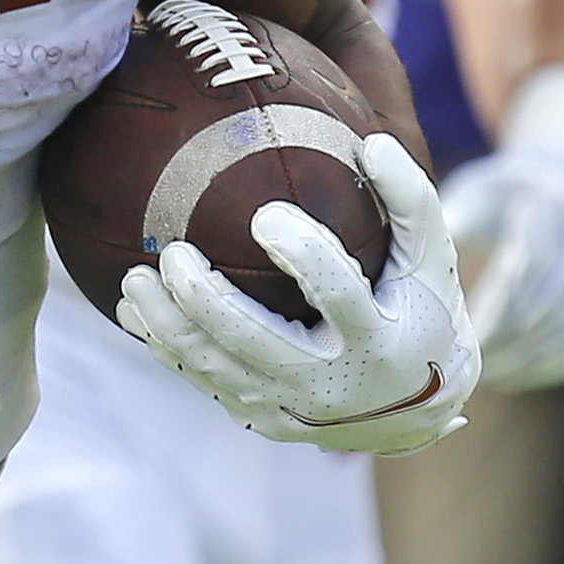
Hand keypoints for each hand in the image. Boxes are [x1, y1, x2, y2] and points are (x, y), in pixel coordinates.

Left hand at [117, 134, 479, 455]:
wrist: (414, 409)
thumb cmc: (419, 311)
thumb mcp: (430, 259)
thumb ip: (409, 200)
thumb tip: (372, 143)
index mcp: (377, 341)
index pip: (337, 295)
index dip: (303, 255)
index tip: (265, 216)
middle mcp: (332, 384)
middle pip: (255, 342)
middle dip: (205, 299)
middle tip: (174, 254)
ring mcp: (292, 408)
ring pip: (215, 368)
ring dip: (167, 325)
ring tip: (133, 278)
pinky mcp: (264, 419)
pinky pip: (205, 382)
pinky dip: (166, 348)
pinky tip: (136, 312)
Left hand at [442, 143, 563, 391]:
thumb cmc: (505, 193)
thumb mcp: (477, 193)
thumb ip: (450, 221)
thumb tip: (401, 249)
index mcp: (551, 214)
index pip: (525, 270)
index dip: (494, 307)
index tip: (460, 333)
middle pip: (547, 307)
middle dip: (506, 341)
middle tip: (463, 366)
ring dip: (526, 359)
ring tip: (484, 376)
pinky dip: (553, 365)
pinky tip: (517, 375)